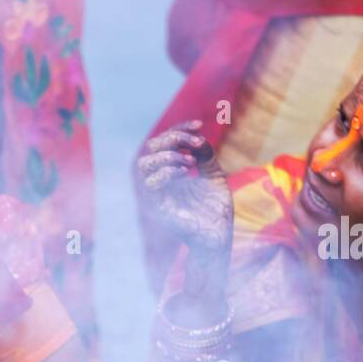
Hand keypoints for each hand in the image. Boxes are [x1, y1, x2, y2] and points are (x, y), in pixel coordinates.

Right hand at [136, 120, 231, 294]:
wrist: (218, 235)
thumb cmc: (216, 210)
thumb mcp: (213, 175)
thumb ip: (205, 156)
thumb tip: (198, 138)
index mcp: (171, 172)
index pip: (165, 143)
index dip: (179, 129)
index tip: (199, 125)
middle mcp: (161, 181)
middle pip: (151, 148)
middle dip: (173, 138)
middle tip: (196, 143)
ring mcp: (157, 194)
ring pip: (144, 164)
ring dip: (167, 155)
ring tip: (189, 161)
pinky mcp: (158, 207)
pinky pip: (150, 184)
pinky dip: (166, 171)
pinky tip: (185, 171)